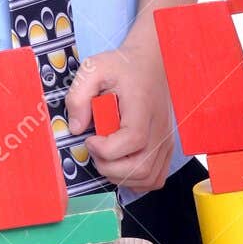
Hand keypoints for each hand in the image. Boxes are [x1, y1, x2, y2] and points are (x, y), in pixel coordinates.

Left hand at [64, 24, 174, 193]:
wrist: (150, 64)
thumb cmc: (122, 66)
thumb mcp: (94, 69)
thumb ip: (79, 96)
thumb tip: (76, 128)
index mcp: (143, 107)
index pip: (132, 140)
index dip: (106, 148)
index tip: (90, 138)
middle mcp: (160, 127)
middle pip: (141, 167)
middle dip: (109, 167)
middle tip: (95, 149)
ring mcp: (166, 140)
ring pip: (148, 178)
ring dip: (120, 176)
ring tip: (106, 157)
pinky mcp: (166, 147)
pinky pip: (155, 177)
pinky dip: (135, 180)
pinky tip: (120, 164)